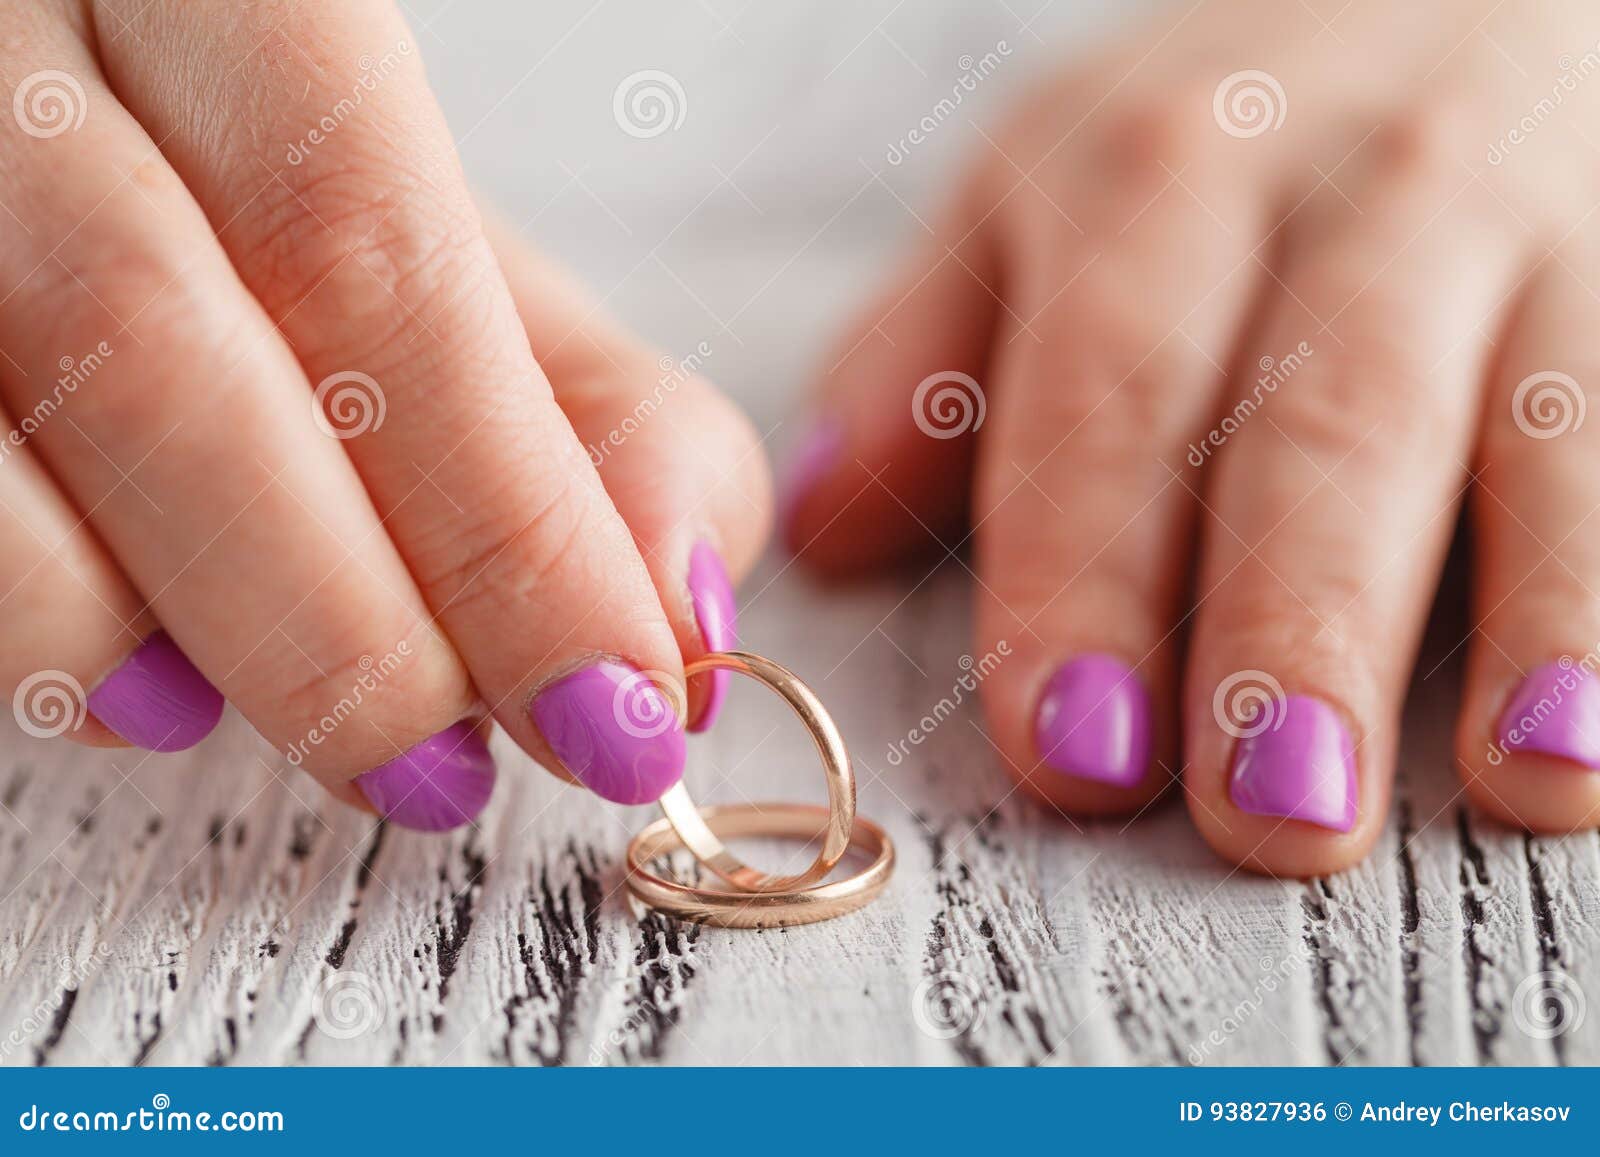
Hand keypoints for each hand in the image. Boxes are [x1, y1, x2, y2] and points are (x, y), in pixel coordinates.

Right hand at [0, 1, 767, 827]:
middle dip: (357, 619)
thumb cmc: (255, 191)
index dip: (507, 519)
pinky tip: (152, 683)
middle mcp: (12, 46)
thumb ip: (587, 410)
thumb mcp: (447, 249)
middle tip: (461, 764)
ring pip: (3, 435)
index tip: (622, 705)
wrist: (55, 102)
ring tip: (348, 730)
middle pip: (164, 349)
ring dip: (200, 639)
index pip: (368, 255)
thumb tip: (677, 606)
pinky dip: (45, 633)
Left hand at [785, 0, 1599, 874]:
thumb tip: (821, 530)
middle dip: (1288, 622)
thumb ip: (929, 352)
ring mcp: (1526, 220)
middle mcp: (1348, 184)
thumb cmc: (1231, 127)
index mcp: (1151, 174)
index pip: (1105, 397)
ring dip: (1533, 603)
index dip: (1085, 577)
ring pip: (1531, 417)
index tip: (1069, 749)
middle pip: (1314, 423)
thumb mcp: (1043, 184)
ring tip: (1523, 773)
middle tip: (1266, 809)